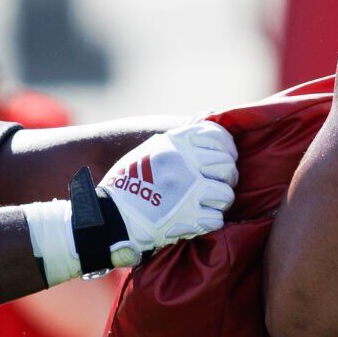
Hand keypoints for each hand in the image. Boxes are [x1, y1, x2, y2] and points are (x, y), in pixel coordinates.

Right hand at [22, 121, 238, 285]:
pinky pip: (217, 219)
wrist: (110, 216)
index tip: (221, 160)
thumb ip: (181, 139)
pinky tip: (195, 220)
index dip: (226, 149)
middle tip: (214, 186)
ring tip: (204, 205)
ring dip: (218, 203)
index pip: (219, 138)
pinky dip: (208, 222)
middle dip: (225, 178)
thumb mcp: (152, 151)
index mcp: (176, 144)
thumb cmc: (128, 183)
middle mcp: (186, 164)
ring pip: (226, 194)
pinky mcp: (190, 218)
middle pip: (227, 167)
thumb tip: (210, 114)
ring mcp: (190, 191)